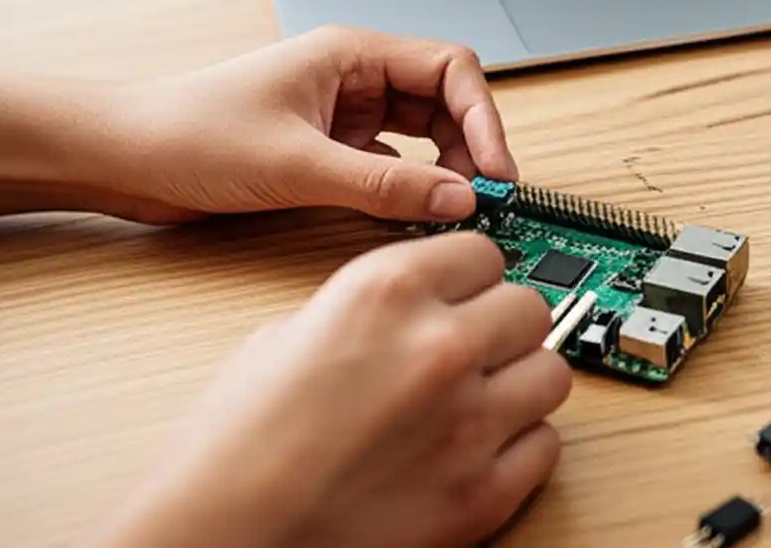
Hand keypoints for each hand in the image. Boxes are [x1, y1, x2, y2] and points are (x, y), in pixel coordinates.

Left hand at [0, 26, 516, 222]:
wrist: (122, 158)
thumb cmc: (189, 134)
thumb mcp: (298, 164)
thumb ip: (385, 186)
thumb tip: (459, 200)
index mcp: (352, 56)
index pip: (450, 69)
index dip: (483, 117)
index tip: (496, 168)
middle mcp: (355, 81)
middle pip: (445, 105)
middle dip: (470, 149)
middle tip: (486, 199)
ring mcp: (344, 118)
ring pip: (423, 139)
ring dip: (445, 172)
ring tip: (456, 211)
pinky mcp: (330, 153)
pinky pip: (392, 169)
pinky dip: (411, 192)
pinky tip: (414, 217)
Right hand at [95, 233, 571, 547]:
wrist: (219, 537)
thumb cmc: (232, 448)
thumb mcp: (286, 335)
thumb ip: (370, 311)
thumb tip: (417, 312)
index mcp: (386, 292)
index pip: (484, 251)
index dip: (471, 276)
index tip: (466, 292)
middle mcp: (439, 347)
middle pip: (529, 308)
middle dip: (502, 327)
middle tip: (474, 351)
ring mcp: (470, 422)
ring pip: (551, 374)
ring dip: (520, 383)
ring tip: (479, 402)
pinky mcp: (484, 494)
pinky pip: (545, 445)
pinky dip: (520, 446)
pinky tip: (479, 450)